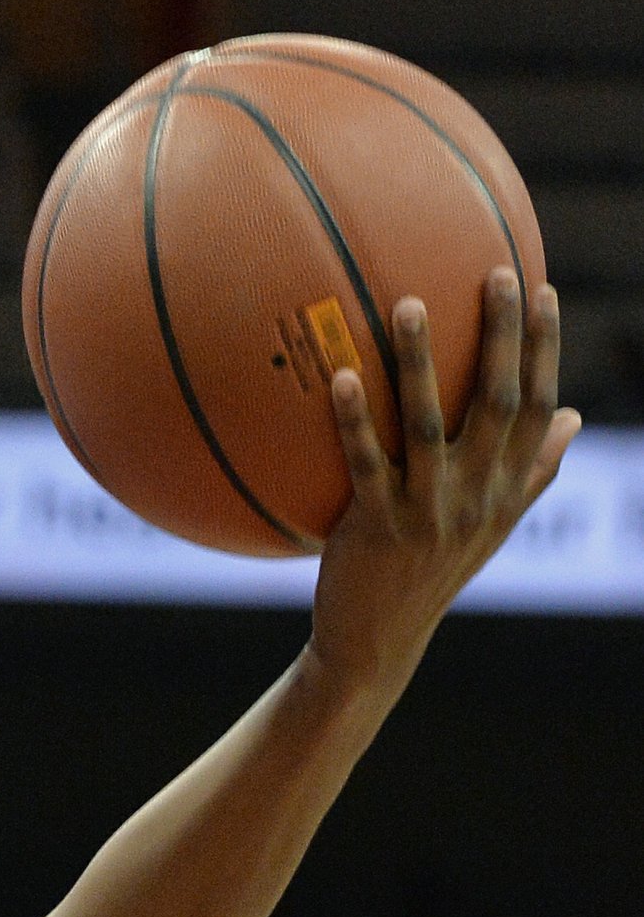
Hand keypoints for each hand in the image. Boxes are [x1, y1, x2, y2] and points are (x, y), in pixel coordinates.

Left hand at [311, 269, 578, 694]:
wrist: (375, 645)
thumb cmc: (430, 576)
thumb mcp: (492, 528)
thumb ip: (532, 472)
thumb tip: (576, 418)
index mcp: (505, 489)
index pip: (539, 408)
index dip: (544, 349)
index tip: (541, 291)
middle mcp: (476, 496)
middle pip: (499, 402)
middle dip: (501, 334)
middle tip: (495, 272)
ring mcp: (427, 511)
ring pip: (428, 424)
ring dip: (419, 361)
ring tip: (407, 302)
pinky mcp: (375, 528)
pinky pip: (365, 464)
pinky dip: (353, 420)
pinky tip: (340, 376)